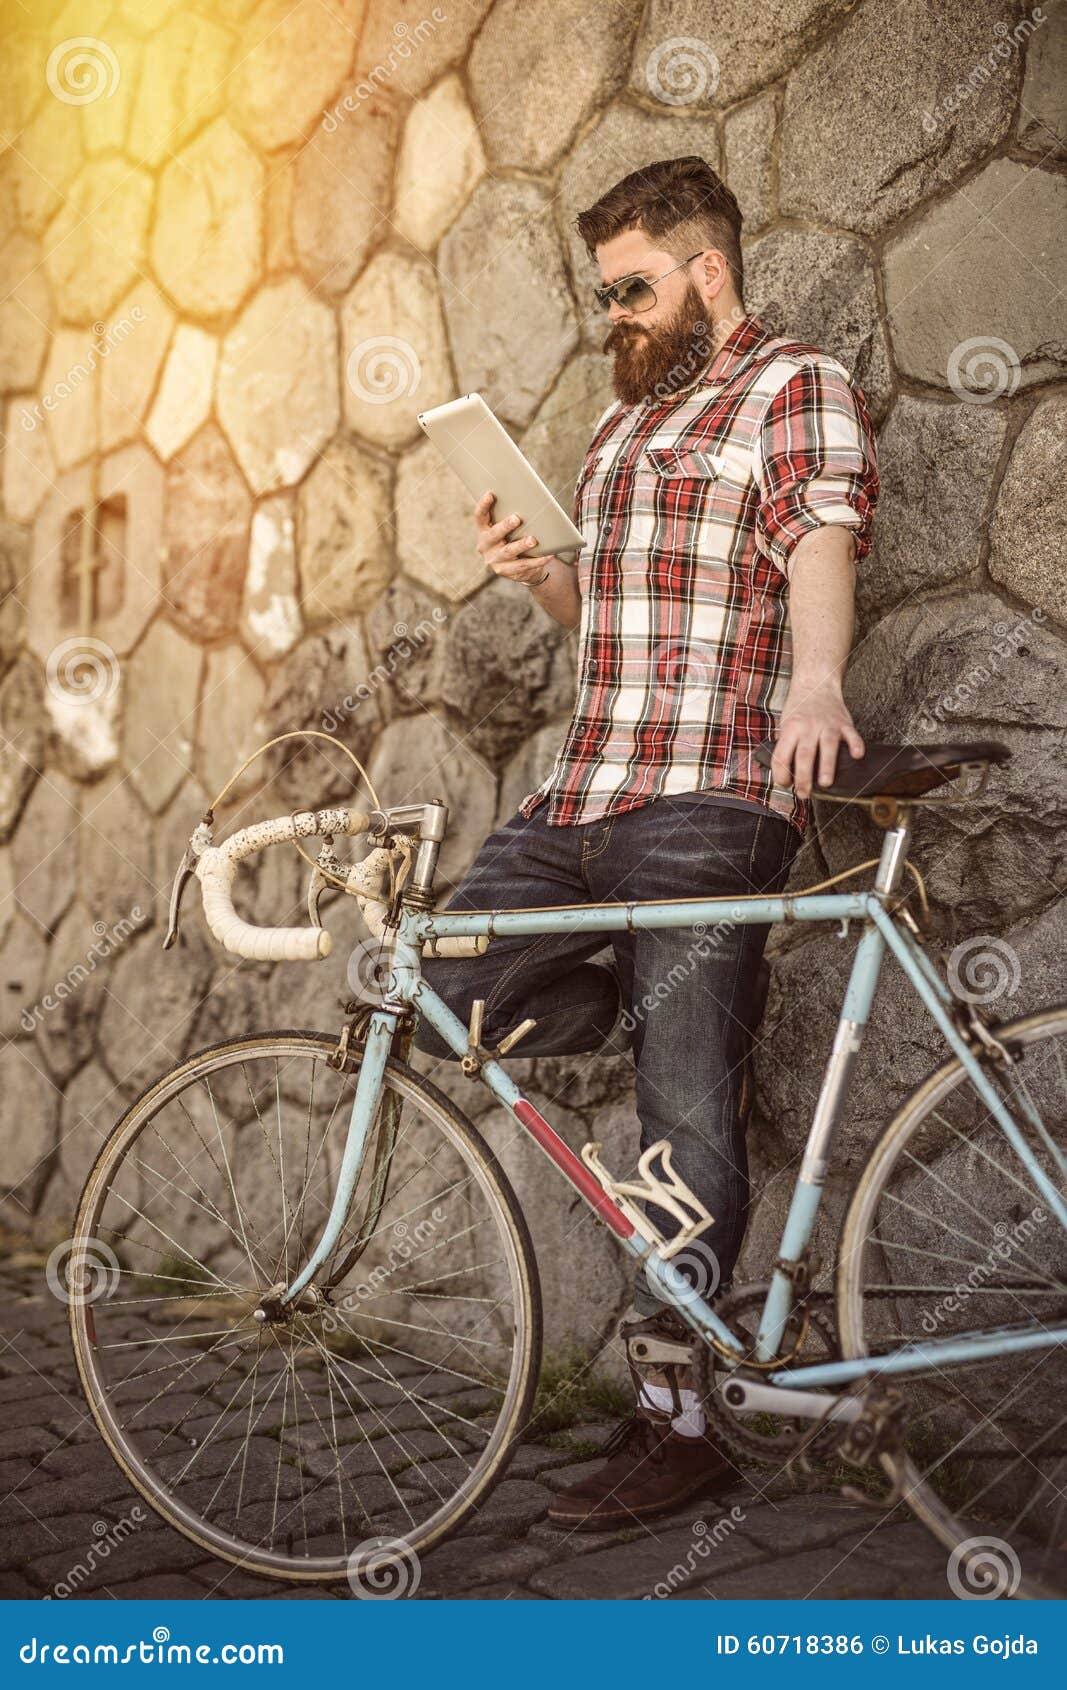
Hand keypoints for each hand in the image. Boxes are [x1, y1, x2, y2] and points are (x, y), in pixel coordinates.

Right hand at [474, 490, 558, 584]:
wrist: (518, 567)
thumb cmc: (514, 539)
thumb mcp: (508, 529)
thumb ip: (510, 517)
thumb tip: (529, 500)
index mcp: (483, 531)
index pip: (480, 516)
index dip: (483, 505)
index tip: (491, 494)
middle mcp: (485, 546)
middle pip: (494, 535)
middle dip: (505, 526)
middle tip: (516, 519)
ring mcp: (494, 560)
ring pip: (508, 552)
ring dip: (521, 545)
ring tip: (532, 540)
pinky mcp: (505, 571)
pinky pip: (523, 565)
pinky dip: (537, 560)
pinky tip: (548, 555)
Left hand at [772, 681, 864, 798]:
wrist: (816, 683)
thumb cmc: (799, 709)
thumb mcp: (785, 724)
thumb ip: (786, 746)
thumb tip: (786, 774)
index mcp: (791, 728)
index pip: (782, 754)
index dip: (781, 773)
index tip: (785, 784)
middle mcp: (809, 726)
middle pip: (805, 754)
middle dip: (804, 777)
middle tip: (804, 793)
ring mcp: (828, 724)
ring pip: (827, 746)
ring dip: (827, 766)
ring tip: (826, 783)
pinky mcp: (844, 722)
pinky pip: (851, 735)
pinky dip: (855, 745)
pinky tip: (857, 756)